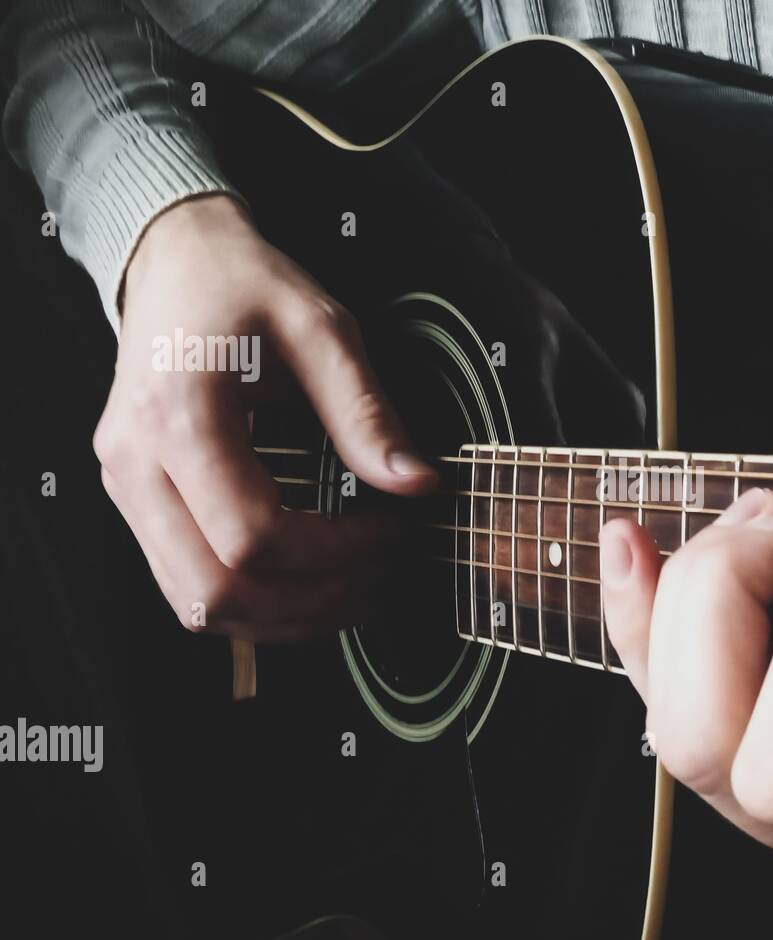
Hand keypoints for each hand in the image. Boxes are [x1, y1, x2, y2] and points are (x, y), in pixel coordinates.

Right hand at [94, 194, 436, 640]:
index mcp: (178, 417)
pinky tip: (308, 582)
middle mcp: (135, 464)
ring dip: (285, 617)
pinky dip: (252, 606)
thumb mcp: (321, 330)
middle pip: (217, 591)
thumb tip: (419, 485)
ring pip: (198, 607)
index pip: (252, 538)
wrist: (175, 262)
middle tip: (382, 573)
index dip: (335, 555)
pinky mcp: (135, 502)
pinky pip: (187, 590)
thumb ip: (367, 413)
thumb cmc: (245, 287)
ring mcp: (125, 490)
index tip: (393, 530)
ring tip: (355, 586)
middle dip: (315, 602)